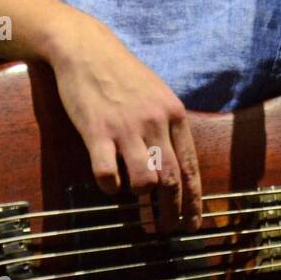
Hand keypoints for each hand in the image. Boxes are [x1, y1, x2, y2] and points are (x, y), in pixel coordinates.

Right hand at [44, 8, 202, 233]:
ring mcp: (126, 128)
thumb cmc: (123, 73)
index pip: (190, 167)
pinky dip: (110, 187)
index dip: (193, 200)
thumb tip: (176, 167)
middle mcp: (155, 122)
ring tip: (134, 202)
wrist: (87, 49)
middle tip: (163, 230)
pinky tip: (108, 183)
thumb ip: (167, 127)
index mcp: (174, 114)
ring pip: (144, 181)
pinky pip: (107, 175)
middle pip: (171, 180)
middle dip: (170, 212)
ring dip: (140, 200)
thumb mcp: (156, 94)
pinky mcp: (96, 132)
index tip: (192, 224)